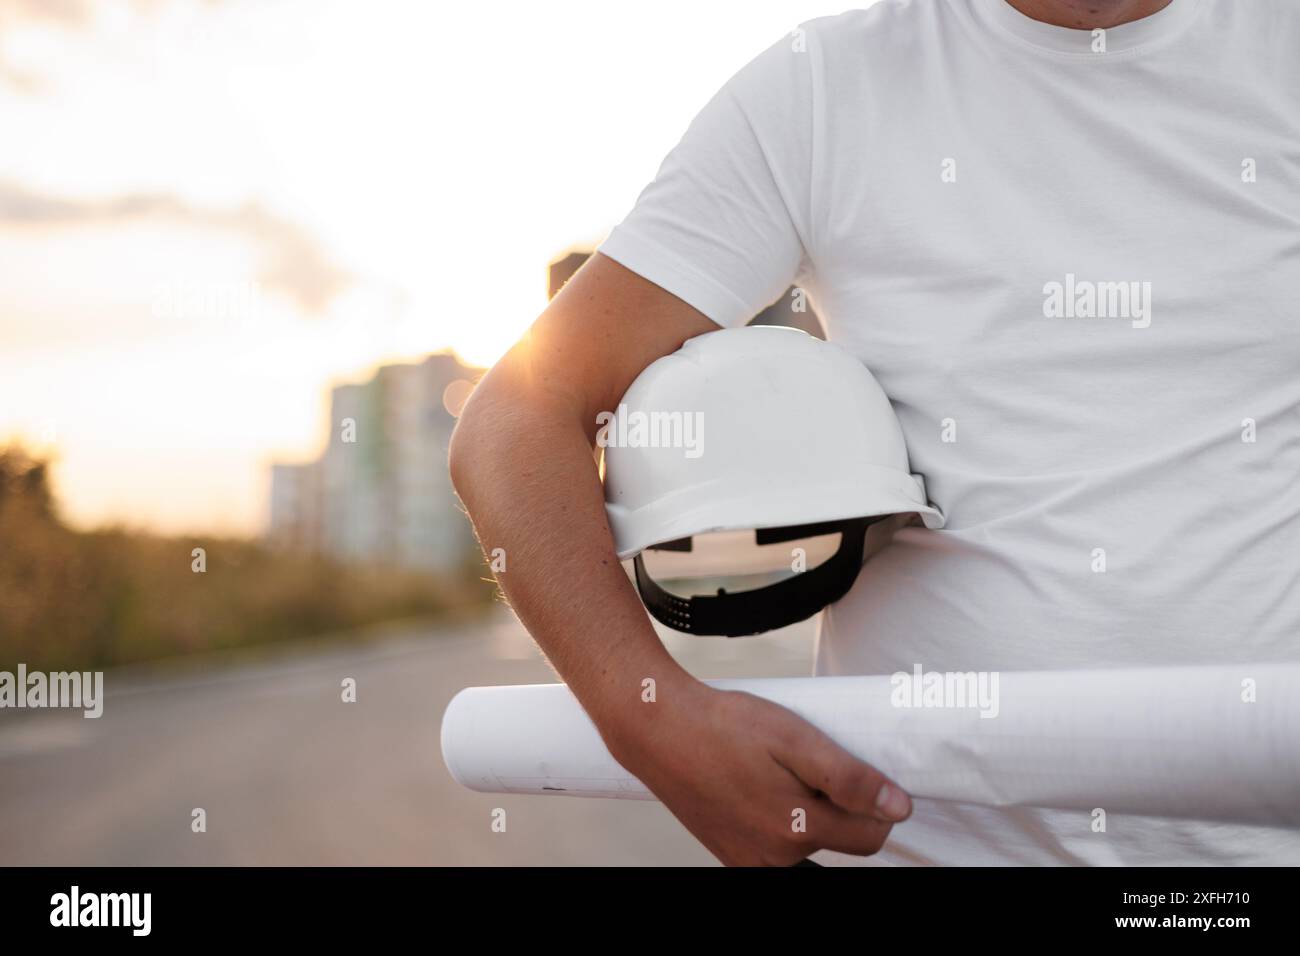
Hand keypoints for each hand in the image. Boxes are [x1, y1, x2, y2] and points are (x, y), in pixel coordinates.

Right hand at [603, 679, 911, 865]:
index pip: (871, 836)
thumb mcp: (795, 738)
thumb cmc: (722, 727)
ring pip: (808, 846)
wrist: (659, 730)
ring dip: (808, 815)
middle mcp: (775, 857)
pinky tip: (762, 788)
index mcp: (796, 829)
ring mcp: (750, 860)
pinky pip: (777, 849)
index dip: (875, 800)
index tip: (856, 770)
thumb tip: (898, 807)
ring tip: (781, 773)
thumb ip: (850, 778)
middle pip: (839, 841)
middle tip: (810, 761)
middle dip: (839, 806)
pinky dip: (781, 823)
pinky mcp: (731, 855)